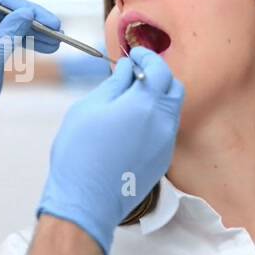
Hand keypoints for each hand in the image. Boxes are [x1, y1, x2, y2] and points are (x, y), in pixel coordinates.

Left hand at [0, 0, 60, 151]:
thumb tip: (27, 13)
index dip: (8, 0)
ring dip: (31, 29)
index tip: (32, 11)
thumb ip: (8, 35)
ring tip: (57, 38)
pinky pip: (8, 36)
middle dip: (27, 16)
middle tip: (54, 25)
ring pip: (7, 22)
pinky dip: (26, 40)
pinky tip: (47, 46)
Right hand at [37, 46, 184, 254]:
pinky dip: (155, 118)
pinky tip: (133, 122)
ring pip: (172, 110)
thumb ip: (114, 84)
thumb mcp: (89, 107)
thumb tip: (128, 69)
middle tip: (136, 73)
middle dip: (158, 75)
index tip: (135, 55)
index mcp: (145, 105)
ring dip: (158, 97)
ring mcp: (166, 144)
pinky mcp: (162, 160)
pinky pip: (166, 130)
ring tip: (132, 98)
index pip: (159, 69)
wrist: (85, 199)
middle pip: (173, 88)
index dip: (147, 57)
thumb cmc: (80, 152)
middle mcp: (163, 123)